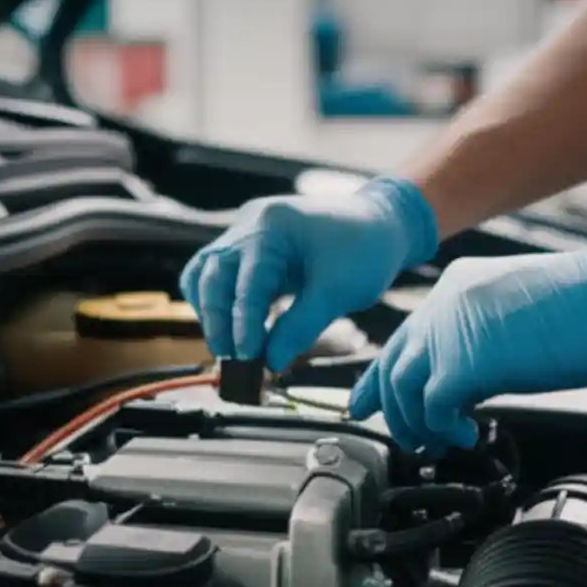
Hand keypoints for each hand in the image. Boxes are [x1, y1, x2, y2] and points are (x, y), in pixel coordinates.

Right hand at [179, 177, 437, 372]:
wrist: (381, 224)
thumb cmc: (366, 251)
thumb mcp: (338, 292)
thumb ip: (301, 327)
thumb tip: (271, 362)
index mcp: (273, 226)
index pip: (246, 282)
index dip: (243, 323)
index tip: (247, 357)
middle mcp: (250, 224)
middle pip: (211, 275)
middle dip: (218, 321)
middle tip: (231, 360)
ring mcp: (245, 231)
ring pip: (205, 272)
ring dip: (211, 311)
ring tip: (229, 347)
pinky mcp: (248, 245)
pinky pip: (218, 272)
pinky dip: (219, 300)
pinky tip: (234, 327)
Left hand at [348, 235, 586, 452]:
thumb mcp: (522, 318)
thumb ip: (484, 342)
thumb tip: (468, 384)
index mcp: (458, 288)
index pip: (403, 338)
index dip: (381, 378)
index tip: (369, 406)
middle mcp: (445, 303)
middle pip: (393, 364)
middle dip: (393, 411)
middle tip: (411, 441)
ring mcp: (453, 329)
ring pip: (403, 388)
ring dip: (418, 425)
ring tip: (441, 444)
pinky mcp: (470, 360)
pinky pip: (432, 407)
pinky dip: (444, 429)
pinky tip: (467, 436)